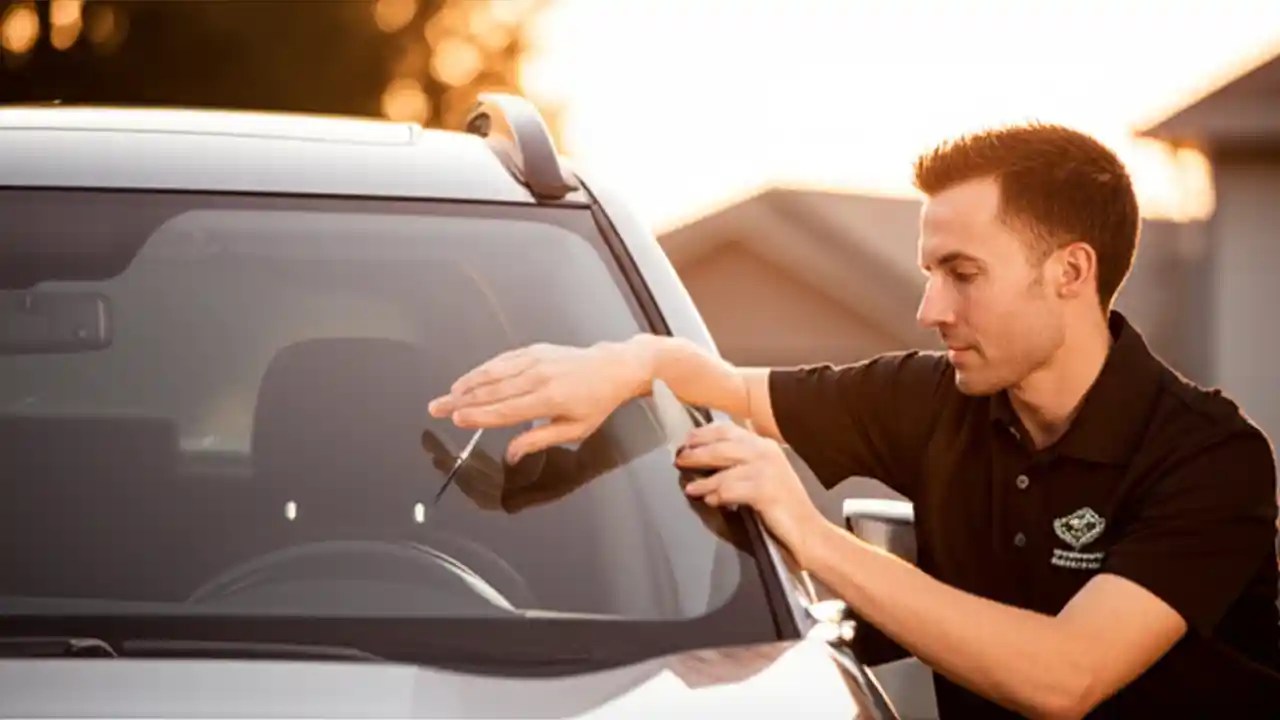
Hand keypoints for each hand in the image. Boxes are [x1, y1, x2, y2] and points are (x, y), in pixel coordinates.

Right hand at [427, 340, 650, 462]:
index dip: (478, 416)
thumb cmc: (596, 403)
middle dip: (461, 400)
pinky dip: (482, 369)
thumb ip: (539, 440)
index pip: (505, 410)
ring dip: (467, 384)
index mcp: (548, 399)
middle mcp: (538, 377)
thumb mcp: (574, 430)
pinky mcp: (533, 350)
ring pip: (493, 373)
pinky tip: (468, 379)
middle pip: (492, 391)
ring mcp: (535, 360)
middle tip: (437, 408)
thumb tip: (510, 456)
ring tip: (446, 395)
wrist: (613, 367)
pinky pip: (502, 360)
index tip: (456, 420)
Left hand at [675, 421, 827, 563]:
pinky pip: (730, 489)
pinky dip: (717, 495)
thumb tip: (706, 458)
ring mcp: (766, 470)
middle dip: (697, 452)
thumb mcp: (763, 475)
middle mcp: (765, 452)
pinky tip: (711, 501)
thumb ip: (741, 463)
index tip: (686, 441)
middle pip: (721, 445)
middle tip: (679, 459)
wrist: (808, 531)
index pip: (728, 430)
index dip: (703, 434)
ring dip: (703, 480)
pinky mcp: (764, 490)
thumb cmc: (783, 505)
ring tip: (690, 488)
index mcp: (765, 445)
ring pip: (723, 468)